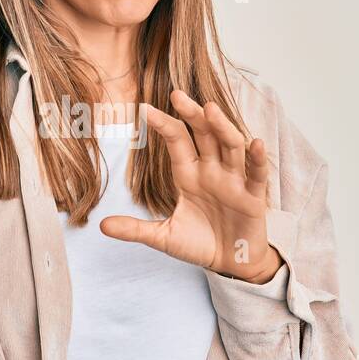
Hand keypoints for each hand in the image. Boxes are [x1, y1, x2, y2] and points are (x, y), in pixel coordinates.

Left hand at [101, 89, 283, 283]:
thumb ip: (136, 229)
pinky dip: (257, 159)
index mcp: (189, 175)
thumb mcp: (164, 237)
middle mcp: (212, 171)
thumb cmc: (200, 244)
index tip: (145, 110)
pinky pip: (256, 174)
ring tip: (210, 109)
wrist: (230, 264)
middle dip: (192, 114)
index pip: (177, 142)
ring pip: (230, 146)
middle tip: (177, 95)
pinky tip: (255, 143)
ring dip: (222, 127)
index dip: (164, 125)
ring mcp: (234, 181)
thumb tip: (101, 225)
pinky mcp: (253, 197)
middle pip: (204, 135)